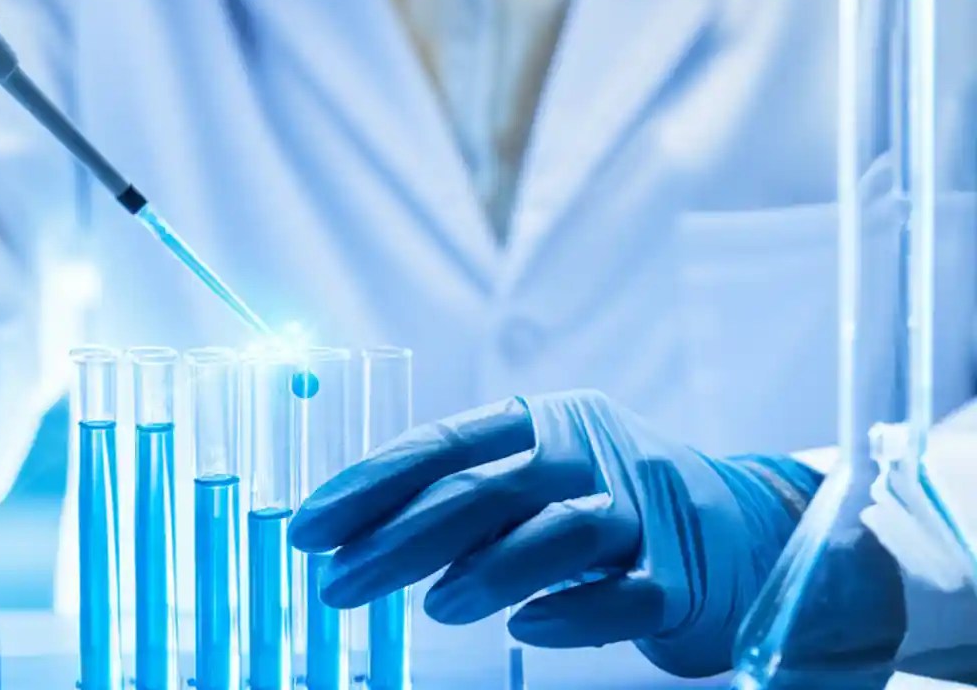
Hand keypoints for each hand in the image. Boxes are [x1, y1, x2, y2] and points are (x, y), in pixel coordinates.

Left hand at [289, 390, 821, 677]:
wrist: (739, 527)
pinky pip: (628, 594)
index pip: (445, 442)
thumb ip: (464, 494)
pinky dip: (575, 611)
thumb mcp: (539, 474)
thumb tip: (357, 535)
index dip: (371, 483)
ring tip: (432, 609)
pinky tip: (527, 629)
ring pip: (559, 534)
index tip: (308, 526)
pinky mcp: (684, 574)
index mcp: (545, 418)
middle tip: (338, 583)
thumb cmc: (605, 502)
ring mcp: (645, 511)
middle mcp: (594, 451)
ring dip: (486, 571)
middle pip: (490, 488)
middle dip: (401, 538)